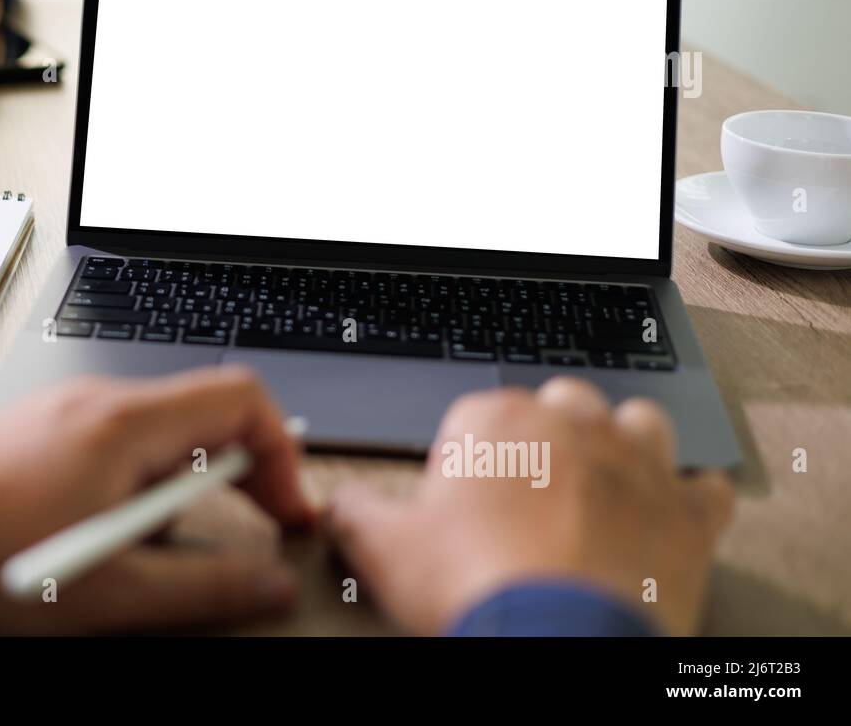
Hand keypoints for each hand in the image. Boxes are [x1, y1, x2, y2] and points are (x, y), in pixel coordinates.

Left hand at [0, 366, 314, 632]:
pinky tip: (99, 532)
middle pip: (205, 413)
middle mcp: (99, 400)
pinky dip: (135, 484)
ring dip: (178, 487)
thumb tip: (266, 581)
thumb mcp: (110, 591)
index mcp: (126, 423)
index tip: (284, 508)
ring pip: (161, 433)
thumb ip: (204, 587)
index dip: (281, 453)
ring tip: (143, 546)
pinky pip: (117, 443)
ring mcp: (68, 410)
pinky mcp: (43, 429)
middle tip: (242, 528)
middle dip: (235, 475)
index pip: (241, 398)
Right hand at [326, 377, 734, 635]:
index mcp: (496, 422)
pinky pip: (707, 489)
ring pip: (641, 424)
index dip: (472, 458)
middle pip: (563, 404)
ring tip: (604, 484)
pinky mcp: (686, 513)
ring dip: (626, 447)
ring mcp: (636, 464)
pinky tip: (671, 519)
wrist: (556, 640)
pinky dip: (693, 502)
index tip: (468, 497)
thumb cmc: (475, 585)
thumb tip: (339, 506)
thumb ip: (355, 514)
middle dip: (550, 437)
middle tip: (531, 491)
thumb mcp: (385, 550)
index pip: (479, 414)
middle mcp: (571, 424)